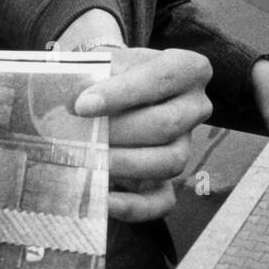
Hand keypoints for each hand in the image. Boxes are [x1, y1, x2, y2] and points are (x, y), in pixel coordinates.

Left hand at [73, 47, 210, 222]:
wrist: (111, 92)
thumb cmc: (111, 73)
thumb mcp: (107, 61)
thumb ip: (94, 75)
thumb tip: (72, 99)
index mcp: (188, 69)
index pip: (162, 78)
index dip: (121, 93)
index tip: (82, 105)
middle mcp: (195, 108)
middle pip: (167, 124)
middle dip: (120, 131)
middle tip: (83, 135)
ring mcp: (185, 147)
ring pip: (170, 162)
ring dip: (125, 164)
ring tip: (91, 160)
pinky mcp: (170, 181)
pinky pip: (162, 202)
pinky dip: (133, 207)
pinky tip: (103, 200)